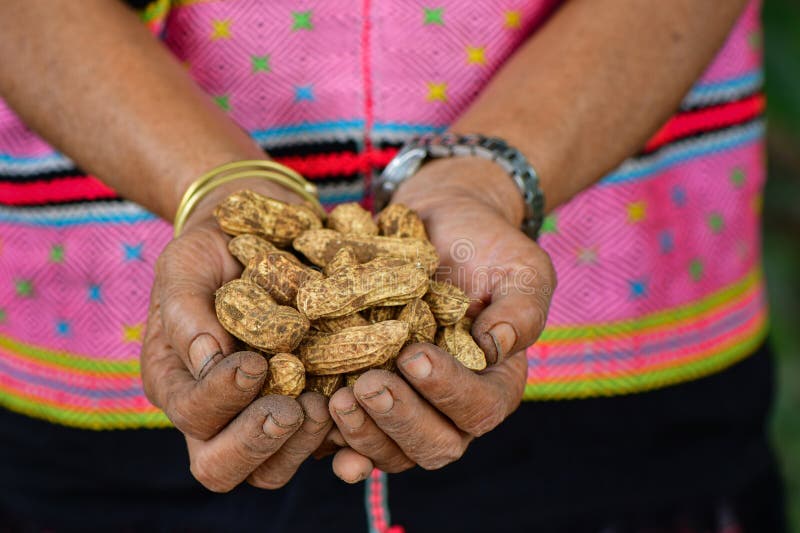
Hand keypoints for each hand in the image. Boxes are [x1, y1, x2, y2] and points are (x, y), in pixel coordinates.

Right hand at [140, 180, 332, 491]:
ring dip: (305, 443)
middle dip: (260, 442)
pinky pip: (326, 441)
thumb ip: (186, 309)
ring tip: (329, 402)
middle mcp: (220, 413)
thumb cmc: (211, 252)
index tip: (254, 364)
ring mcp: (265, 414)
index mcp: (181, 383)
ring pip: (277, 467)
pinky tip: (365, 413)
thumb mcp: (186, 266)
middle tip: (292, 408)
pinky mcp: (310, 405)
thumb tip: (208, 359)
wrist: (257, 236)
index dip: (222, 399)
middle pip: (225, 466)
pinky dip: (347, 437)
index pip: (194, 416)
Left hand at [328, 157, 555, 480]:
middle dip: (399, 420)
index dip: (448, 391)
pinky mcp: (368, 400)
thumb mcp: (520, 268)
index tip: (415, 356)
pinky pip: (350, 436)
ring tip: (336, 399)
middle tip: (367, 384)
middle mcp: (451, 408)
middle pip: (434, 446)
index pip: (479, 408)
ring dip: (362, 434)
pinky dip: (331, 438)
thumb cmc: (485, 246)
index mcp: (494, 384)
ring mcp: (408, 409)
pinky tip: (312, 421)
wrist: (437, 225)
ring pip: (390, 451)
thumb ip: (521, 310)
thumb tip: (496, 348)